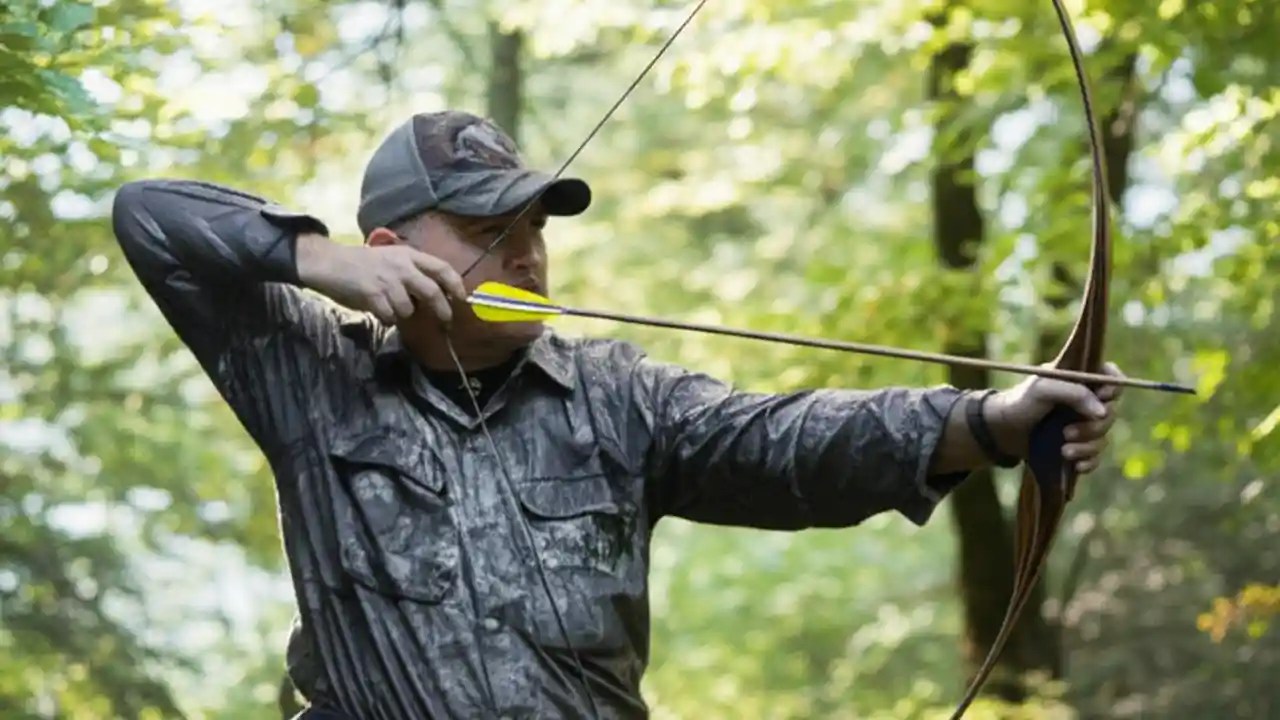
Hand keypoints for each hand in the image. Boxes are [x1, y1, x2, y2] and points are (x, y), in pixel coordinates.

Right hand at [295, 233, 466, 325]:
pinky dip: (386, 317)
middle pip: (432, 291)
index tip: (462, 298)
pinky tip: (378, 310)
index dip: (456, 284)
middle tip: (446, 320)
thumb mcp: (391, 259)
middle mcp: (401, 266)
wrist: (329, 262)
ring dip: (402, 314)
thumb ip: (411, 273)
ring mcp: (387, 280)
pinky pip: (389, 316)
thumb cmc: (362, 264)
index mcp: (409, 255)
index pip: (442, 267)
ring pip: (408, 308)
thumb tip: (434, 294)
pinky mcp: (373, 295)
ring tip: (391, 308)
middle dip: (442, 309)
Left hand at [986, 362, 1125, 473]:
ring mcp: (1083, 423)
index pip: (1110, 375)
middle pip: (1110, 411)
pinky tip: (1077, 465)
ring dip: (1088, 446)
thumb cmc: (1021, 402)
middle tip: (1067, 433)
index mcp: (1080, 379)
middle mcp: (1086, 400)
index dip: (1114, 386)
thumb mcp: (1043, 389)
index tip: (1103, 397)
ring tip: (1064, 451)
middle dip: (1093, 426)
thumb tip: (1102, 412)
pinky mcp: (1079, 444)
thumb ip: (1074, 393)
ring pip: (1104, 436)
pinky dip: (1089, 461)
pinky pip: (1096, 456)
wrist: (1002, 431)